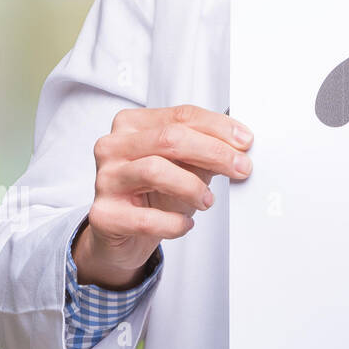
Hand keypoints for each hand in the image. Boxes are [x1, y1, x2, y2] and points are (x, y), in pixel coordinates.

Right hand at [73, 104, 253, 288]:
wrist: (122, 232)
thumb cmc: (154, 192)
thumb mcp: (183, 164)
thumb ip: (205, 150)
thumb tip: (241, 146)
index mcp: (132, 124)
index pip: (181, 116)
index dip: (219, 127)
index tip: (245, 142)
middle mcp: (113, 146)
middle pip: (170, 138)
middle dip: (214, 152)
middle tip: (241, 168)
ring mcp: (105, 179)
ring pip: (155, 170)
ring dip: (192, 186)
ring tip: (208, 200)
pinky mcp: (103, 215)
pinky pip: (145, 218)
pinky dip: (173, 222)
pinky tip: (185, 224)